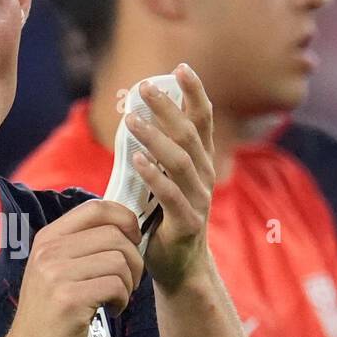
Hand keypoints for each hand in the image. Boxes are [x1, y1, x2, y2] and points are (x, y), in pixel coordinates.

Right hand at [4, 199, 144, 336]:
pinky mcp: (69, 299)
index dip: (125, 218)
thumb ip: (80, 246)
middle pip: (114, 235)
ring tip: (117, 298)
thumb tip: (125, 227)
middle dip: (134, 258)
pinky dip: (123, 300)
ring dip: (129, 283)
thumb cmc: (50, 314)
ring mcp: (57, 274)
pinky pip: (116, 286)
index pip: (96, 207)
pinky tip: (111, 311)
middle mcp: (49, 251)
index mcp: (48, 238)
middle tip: (129, 281)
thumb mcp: (54, 270)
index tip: (133, 240)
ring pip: (119, 260)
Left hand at [121, 63, 215, 290]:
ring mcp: (199, 199)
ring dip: (155, 137)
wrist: (180, 268)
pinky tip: (136, 159)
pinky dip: (155, 175)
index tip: (181, 68)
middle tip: (145, 87)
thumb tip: (137, 117)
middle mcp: (204, 176)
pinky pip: (172, 195)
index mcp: (200, 162)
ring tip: (131, 120)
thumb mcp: (164, 180)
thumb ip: (158, 153)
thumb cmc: (166, 220)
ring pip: (180, 161)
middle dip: (168, 108)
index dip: (194, 93)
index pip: (202, 121)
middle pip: (189, 134)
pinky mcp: (187, 223)